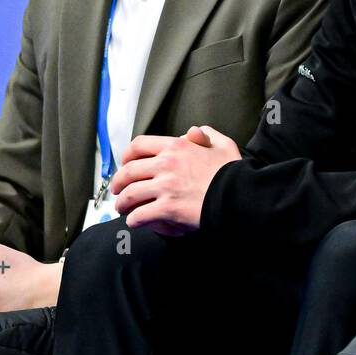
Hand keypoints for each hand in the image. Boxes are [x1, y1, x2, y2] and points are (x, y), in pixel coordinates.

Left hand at [110, 125, 240, 233]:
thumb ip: (207, 135)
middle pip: (129, 171)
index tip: (125, 163)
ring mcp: (165, 187)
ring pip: (130, 194)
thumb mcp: (223, 145)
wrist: (238, 196)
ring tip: (122, 208)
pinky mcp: (167, 208)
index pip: (139, 145)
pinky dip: (134, 220)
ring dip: (122, 203)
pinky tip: (135, 222)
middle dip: (118, 182)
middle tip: (117, 190)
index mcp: (176, 147)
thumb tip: (195, 132)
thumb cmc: (232, 173)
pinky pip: (140, 215)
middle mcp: (166, 164)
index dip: (127, 155)